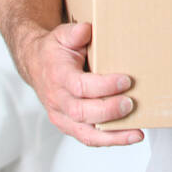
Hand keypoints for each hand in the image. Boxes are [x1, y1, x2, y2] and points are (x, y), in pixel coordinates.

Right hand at [19, 21, 143, 145]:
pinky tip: (128, 137)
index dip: (104, 86)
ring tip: (136, 133)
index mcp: (58, 76)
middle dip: (109, 110)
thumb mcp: (62, 35)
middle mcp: (58, 100)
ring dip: (113, 135)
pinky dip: (109, 140)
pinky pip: (88, 138)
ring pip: (85, 132)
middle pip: (82, 112)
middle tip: (130, 103)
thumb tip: (85, 30)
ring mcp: (62, 116)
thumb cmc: (53, 50)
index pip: (80, 86)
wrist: (36, 64)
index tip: (126, 80)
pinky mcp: (68, 125)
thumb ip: (74, 33)